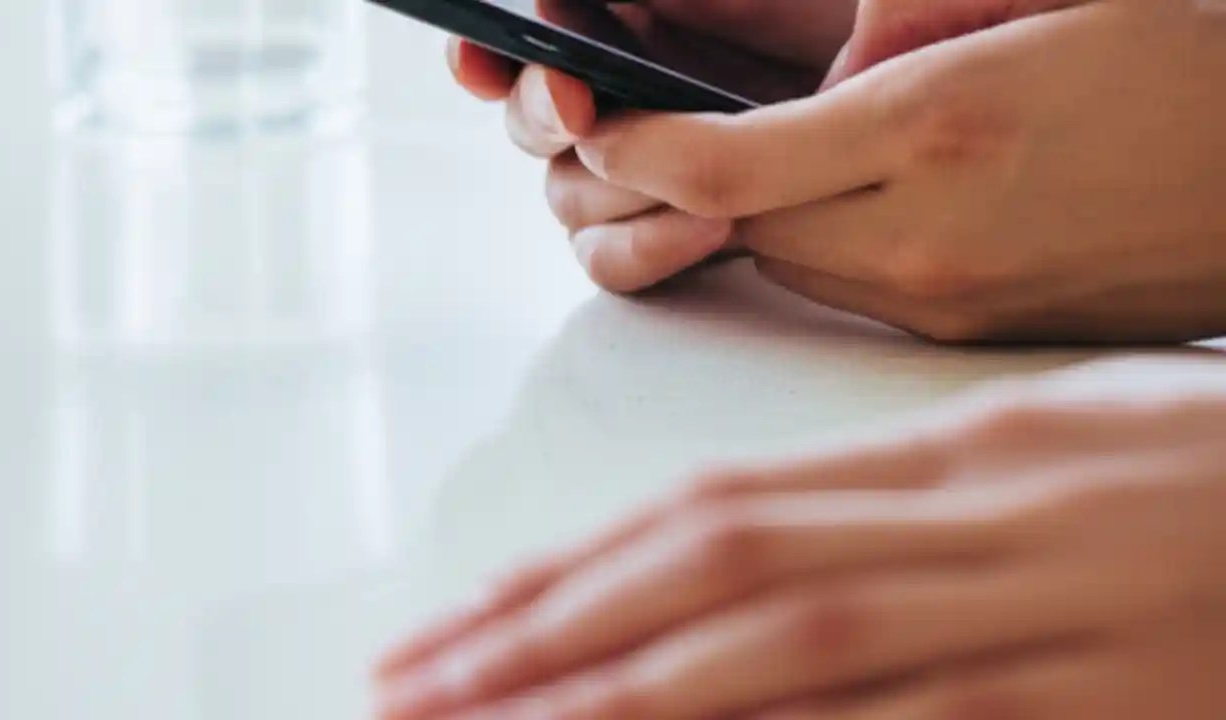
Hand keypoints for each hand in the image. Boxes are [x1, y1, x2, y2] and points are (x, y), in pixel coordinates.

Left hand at [374, 358, 1225, 718]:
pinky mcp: (1098, 708)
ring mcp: (1035, 620)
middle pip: (714, 571)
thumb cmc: (1216, 481)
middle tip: (420, 681)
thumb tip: (746, 544)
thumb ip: (904, 499)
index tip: (468, 617)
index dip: (577, 562)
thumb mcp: (1055, 449)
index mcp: (954, 456)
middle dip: (549, 631)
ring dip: (625, 698)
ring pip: (788, 656)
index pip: (716, 507)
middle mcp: (971, 524)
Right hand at [447, 0, 855, 291]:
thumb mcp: (765, 0)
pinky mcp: (687, 230)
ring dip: (605, 191)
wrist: (957, 63)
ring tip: (689, 181)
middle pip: (535, 121)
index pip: (535, 39)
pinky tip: (709, 229)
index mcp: (641, 20)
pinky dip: (642, 251)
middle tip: (579, 109)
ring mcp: (656, 168)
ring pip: (569, 196)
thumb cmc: (870, 19)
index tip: (483, 61)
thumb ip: (671, 4)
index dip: (492, 52)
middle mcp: (632, 90)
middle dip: (541, 115)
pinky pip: (618, 257)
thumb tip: (555, 5)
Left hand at [567, 0, 1225, 341]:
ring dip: (754, 216)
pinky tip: (853, 204)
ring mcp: (947, 300)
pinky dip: (820, 247)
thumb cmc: (1194, 59)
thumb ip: (899, 37)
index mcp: (940, 126)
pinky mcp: (969, 334)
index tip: (597, 125)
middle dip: (681, 184)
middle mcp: (927, 236)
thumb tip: (806, 88)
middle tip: (652, 137)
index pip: (717, 167)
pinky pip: (847, 294)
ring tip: (760, 161)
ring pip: (785, 266)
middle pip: (734, 227)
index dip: (634, 148)